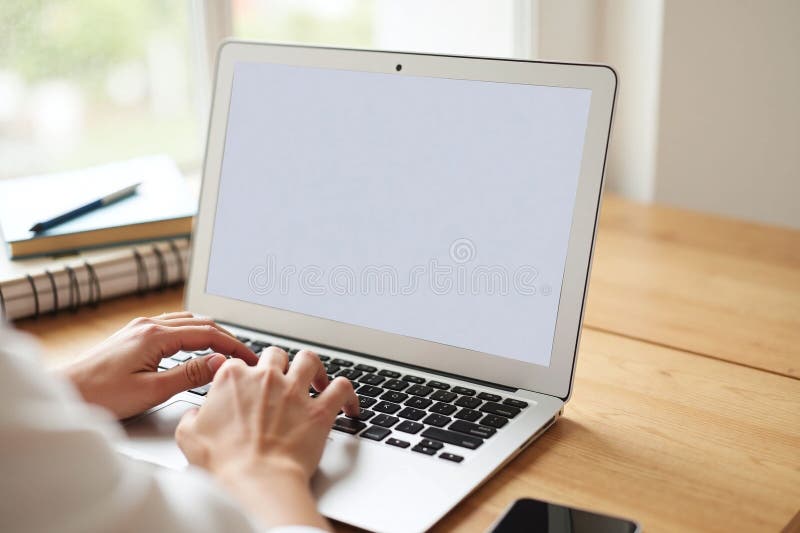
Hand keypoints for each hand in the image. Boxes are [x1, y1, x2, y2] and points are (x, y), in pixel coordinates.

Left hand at [61, 312, 257, 418]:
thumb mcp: (151, 390)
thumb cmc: (100, 395)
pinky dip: (192, 333)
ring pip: (187, 322)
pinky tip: (196, 346)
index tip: (251, 358)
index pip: (208, 334)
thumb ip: (189, 374)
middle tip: (245, 357)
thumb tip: (221, 362)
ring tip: (227, 352)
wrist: (64, 392)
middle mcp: (148, 325)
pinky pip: (172, 326)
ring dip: (210, 334)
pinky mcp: (132, 335)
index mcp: (155, 335)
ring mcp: (139, 327)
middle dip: (227, 339)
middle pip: (200, 323)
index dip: (234, 345)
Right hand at [175, 347, 358, 529]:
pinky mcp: (320, 410)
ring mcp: (295, 391)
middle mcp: (266, 378)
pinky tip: (348, 402)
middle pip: (276, 354)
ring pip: (310, 360)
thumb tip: (196, 414)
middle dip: (278, 363)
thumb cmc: (224, 463)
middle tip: (281, 378)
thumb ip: (193, 417)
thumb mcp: (189, 437)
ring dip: (313, 367)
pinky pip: (342, 387)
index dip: (243, 374)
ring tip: (315, 377)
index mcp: (233, 378)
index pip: (238, 362)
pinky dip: (348, 393)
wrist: (257, 481)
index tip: (246, 385)